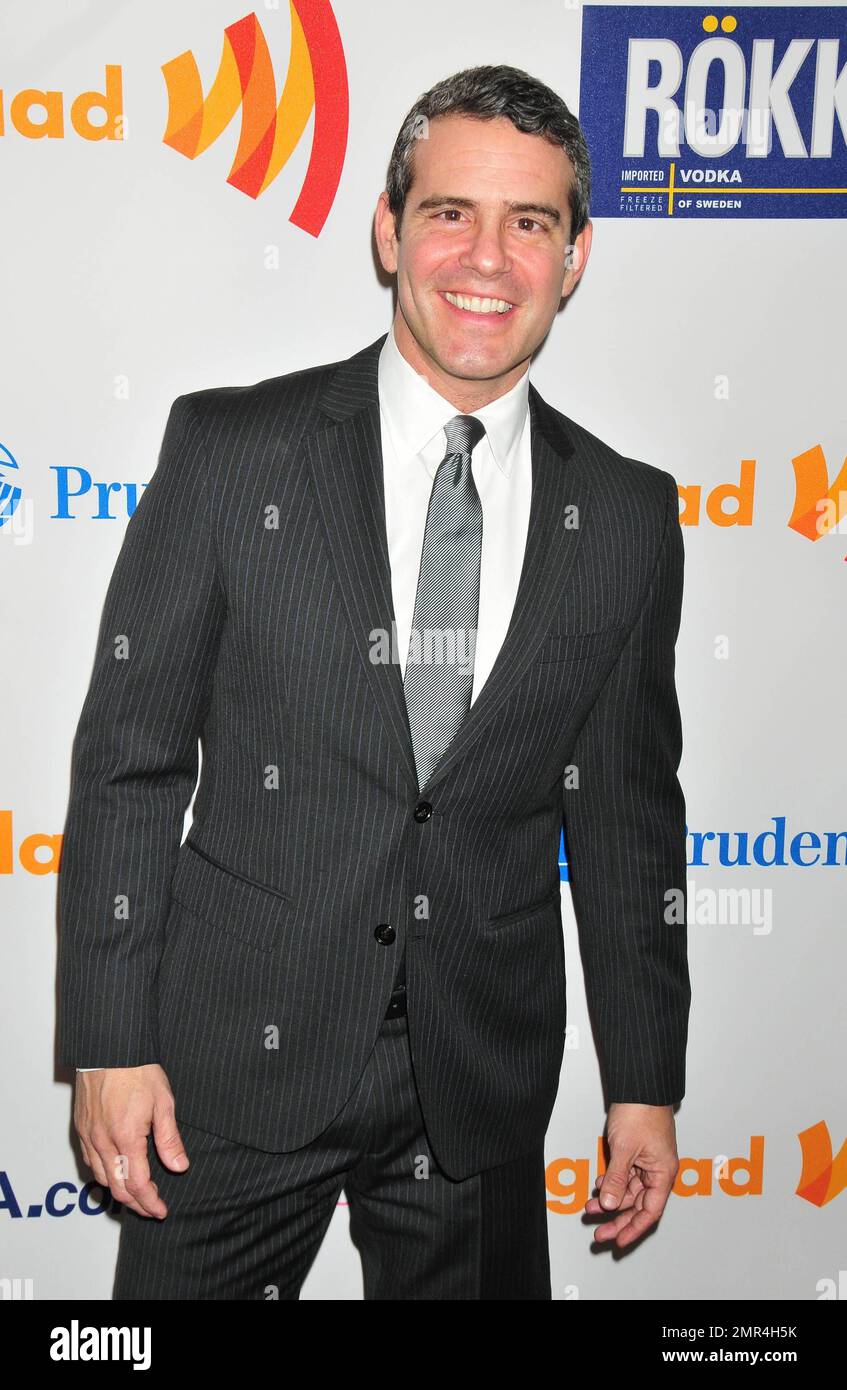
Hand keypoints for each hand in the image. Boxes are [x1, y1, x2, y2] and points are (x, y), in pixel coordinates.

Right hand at [74, 1065, 188, 1218]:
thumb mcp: (163, 1102)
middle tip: (151, 1207)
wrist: (110, 1047)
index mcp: (125, 1137)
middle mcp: (102, 1141)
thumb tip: (179, 1167)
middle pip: (116, 1188)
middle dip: (135, 1203)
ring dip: (118, 1191)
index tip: (161, 1210)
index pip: (137, 1184)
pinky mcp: (80, 1127)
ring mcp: (88, 1135)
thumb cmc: (138, 1070)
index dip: (150, 1202)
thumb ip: (169, 1139)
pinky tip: (116, 1172)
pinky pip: (89, 1161)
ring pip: (100, 1178)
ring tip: (137, 1194)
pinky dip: (104, 1174)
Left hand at [585, 1102, 678, 1248]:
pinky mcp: (638, 1153)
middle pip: (638, 1205)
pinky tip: (598, 1185)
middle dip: (617, 1219)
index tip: (617, 1241)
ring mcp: (648, 1162)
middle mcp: (658, 1171)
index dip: (633, 1229)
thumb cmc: (640, 1112)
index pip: (649, 1212)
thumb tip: (608, 1204)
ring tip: (589, 1208)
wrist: (640, 1085)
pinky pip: (626, 1176)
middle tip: (599, 1234)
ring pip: (629, 1191)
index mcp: (663, 1174)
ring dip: (610, 1199)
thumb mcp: (625, 1149)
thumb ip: (617, 1179)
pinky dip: (611, 1183)